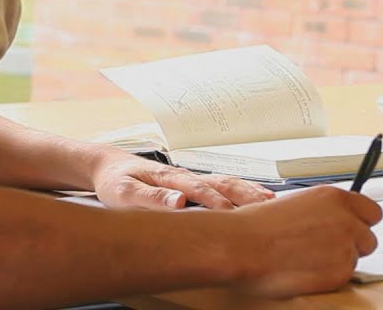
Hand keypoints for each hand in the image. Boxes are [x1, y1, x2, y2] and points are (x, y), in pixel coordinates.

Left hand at [90, 151, 274, 209]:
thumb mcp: (124, 192)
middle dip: (246, 196)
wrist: (108, 166)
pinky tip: (259, 199)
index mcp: (170, 177)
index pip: (199, 190)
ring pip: (226, 183)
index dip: (217, 203)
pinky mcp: (193, 184)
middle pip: (221, 183)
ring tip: (274, 205)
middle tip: (271, 211)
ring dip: (249, 192)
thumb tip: (180, 202)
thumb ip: (150, 199)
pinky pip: (223, 185)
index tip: (235, 215)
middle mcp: (185, 176)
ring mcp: (191, 179)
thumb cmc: (115, 181)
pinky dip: (244, 191)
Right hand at [230, 186, 381, 297]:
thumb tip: (332, 220)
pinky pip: (343, 275)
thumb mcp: (293, 203)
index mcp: (332, 197)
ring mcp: (345, 246)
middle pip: (368, 237)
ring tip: (307, 257)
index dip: (358, 221)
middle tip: (325, 246)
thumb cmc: (255, 226)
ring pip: (356, 258)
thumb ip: (322, 210)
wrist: (241, 246)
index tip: (350, 226)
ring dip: (337, 259)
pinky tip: (304, 267)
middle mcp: (344, 219)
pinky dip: (327, 274)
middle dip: (351, 243)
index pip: (371, 211)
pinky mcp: (340, 271)